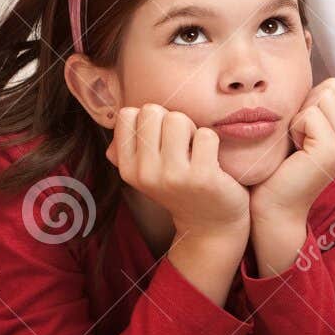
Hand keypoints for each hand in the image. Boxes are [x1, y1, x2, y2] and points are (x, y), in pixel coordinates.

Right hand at [106, 104, 249, 239]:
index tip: (160, 138)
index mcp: (128, 169)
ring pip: (178, 119)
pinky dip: (212, 141)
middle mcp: (146, 174)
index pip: (127, 115)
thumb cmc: (178, 185)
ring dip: (191, 129)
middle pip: (153, 112)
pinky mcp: (202, 178)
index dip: (149, 119)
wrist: (209, 223)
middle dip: (171, 120)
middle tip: (181, 143)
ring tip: (195, 150)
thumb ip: (128, 146)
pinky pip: (206, 135)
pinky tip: (211, 160)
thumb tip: (122, 116)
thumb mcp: (145, 172)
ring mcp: (174, 177)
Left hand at [249, 79, 334, 220]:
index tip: (300, 131)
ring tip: (297, 144)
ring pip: (322, 96)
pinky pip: (310, 114)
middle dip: (306, 106)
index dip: (309, 101)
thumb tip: (306, 50)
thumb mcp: (298, 125)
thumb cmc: (277, 165)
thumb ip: (310, 101)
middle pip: (331, 86)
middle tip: (297, 138)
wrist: (272, 206)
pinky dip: (295, 128)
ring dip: (300, 117)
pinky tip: (295, 152)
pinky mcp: (333, 150)